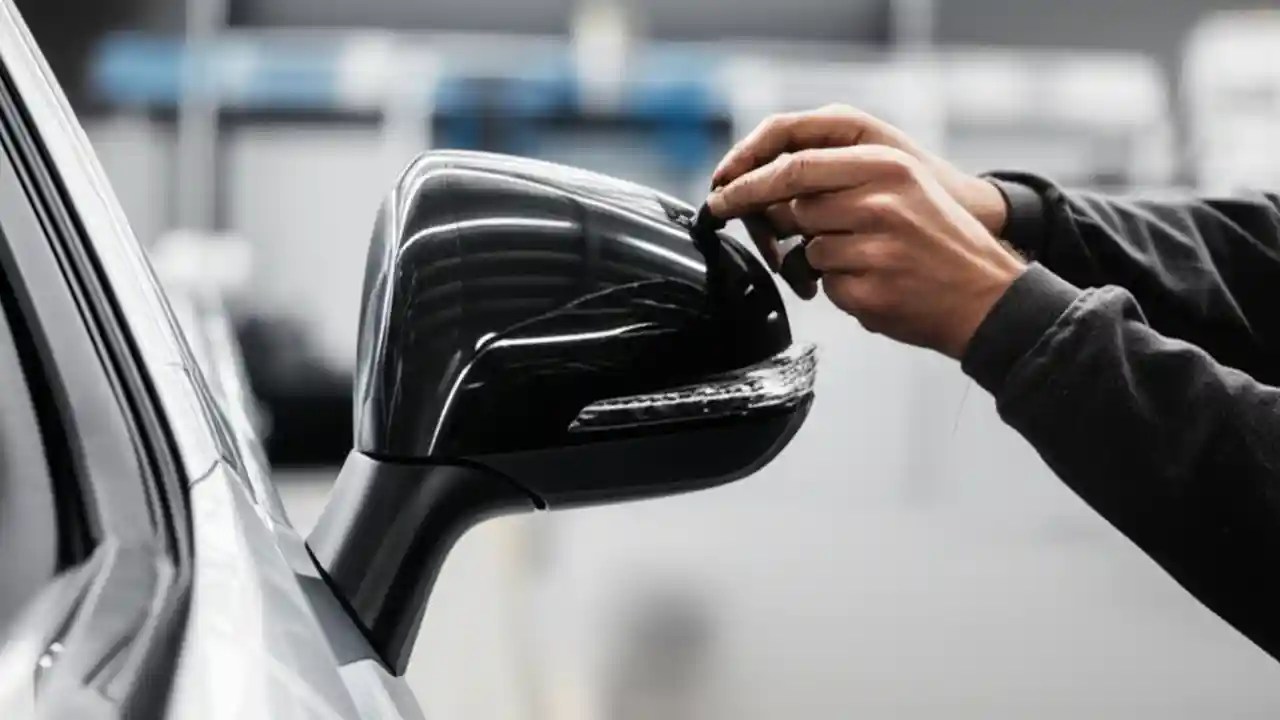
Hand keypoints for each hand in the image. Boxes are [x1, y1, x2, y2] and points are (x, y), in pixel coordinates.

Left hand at [711, 104, 1008, 274]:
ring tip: (861, 262)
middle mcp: (882, 202)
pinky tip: (874, 285)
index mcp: (887, 167)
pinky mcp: (869, 290)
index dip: (750, 182)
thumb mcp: (905, 189)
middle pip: (796, 209)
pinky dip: (838, 289)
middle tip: (771, 234)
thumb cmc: (938, 243)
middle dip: (778, 225)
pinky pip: (826, 286)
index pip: (797, 166)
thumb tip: (772, 185)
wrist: (986, 297)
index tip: (722, 193)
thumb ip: (846, 179)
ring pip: (808, 251)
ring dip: (819, 260)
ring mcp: (875, 248)